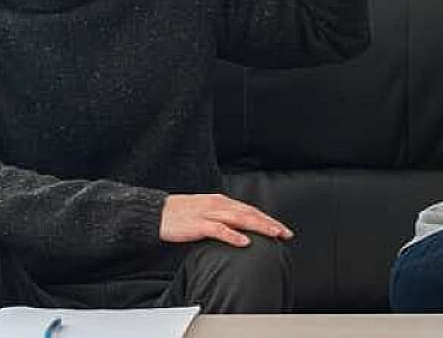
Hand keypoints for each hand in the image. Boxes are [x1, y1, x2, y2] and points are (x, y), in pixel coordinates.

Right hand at [160, 193, 294, 246]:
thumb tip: (240, 230)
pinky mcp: (198, 224)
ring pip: (240, 219)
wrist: (157, 213)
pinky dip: (234, 235)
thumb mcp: (207, 213)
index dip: (268, 219)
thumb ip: (223, 218)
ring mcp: (209, 213)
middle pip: (250, 213)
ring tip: (274, 234)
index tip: (282, 229)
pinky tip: (245, 241)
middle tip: (286, 233)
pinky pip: (219, 230)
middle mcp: (218, 204)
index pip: (250, 210)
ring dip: (259, 227)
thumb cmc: (181, 215)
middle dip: (269, 223)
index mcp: (221, 201)